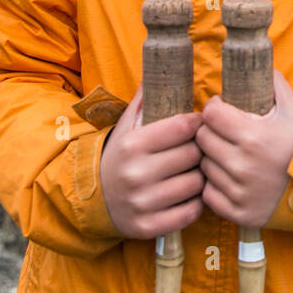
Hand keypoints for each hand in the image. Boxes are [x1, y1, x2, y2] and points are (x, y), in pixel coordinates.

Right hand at [98, 86, 204, 239]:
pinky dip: (196, 203)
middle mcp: (136, 173)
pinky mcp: (148, 226)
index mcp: (133, 144)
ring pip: (196, 184)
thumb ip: (145, 99)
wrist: (92, 200)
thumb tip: (159, 65)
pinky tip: (190, 194)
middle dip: (201, 149)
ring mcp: (143, 202)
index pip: (183, 126)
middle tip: (201, 149)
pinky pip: (190, 212)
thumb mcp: (126, 126)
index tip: (200, 124)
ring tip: (196, 171)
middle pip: (193, 154)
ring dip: (201, 177)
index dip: (198, 123)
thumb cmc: (119, 157)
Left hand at [197, 71, 292, 228]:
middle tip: (223, 132)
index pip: (210, 115)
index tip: (222, 109)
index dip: (214, 108)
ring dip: (212, 159)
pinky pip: (209, 194)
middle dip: (210, 131)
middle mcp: (242, 165)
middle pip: (203, 140)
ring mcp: (240, 191)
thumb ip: (274, 84)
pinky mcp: (239, 213)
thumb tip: (258, 62)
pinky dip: (215, 186)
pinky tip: (229, 177)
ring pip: (204, 167)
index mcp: (253, 136)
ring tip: (229, 154)